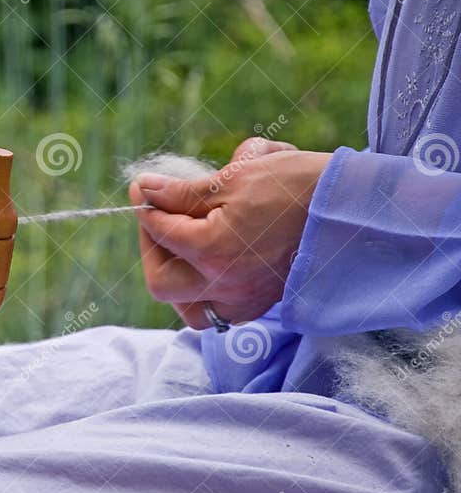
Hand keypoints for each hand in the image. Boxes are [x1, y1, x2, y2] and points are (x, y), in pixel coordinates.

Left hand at [128, 138, 330, 328]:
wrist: (350, 207)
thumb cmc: (293, 185)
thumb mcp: (231, 179)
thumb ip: (180, 193)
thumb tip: (142, 189)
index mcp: (213, 250)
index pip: (159, 231)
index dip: (145, 205)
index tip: (143, 186)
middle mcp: (225, 285)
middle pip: (160, 282)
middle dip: (151, 248)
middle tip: (159, 217)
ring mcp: (244, 301)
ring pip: (186, 309)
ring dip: (175, 278)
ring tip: (180, 245)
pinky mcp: (259, 305)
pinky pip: (216, 312)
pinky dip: (203, 291)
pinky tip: (208, 262)